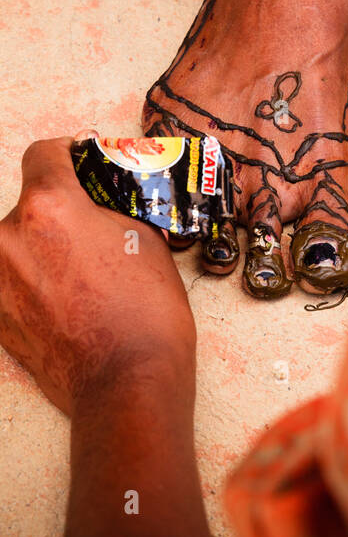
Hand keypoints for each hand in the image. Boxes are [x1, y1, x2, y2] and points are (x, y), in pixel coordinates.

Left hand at [0, 138, 194, 414]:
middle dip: (58, 211)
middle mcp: (8, 235)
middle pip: (29, 203)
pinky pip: (8, 278)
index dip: (67, 153)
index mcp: (49, 206)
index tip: (78, 163)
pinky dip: (29, 280)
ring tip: (78, 272)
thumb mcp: (143, 236)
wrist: (125, 382)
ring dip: (40, 248)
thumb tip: (98, 197)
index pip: (43, 154)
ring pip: (16, 243)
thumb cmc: (144, 311)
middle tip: (91, 230)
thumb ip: (108, 206)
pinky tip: (63, 297)